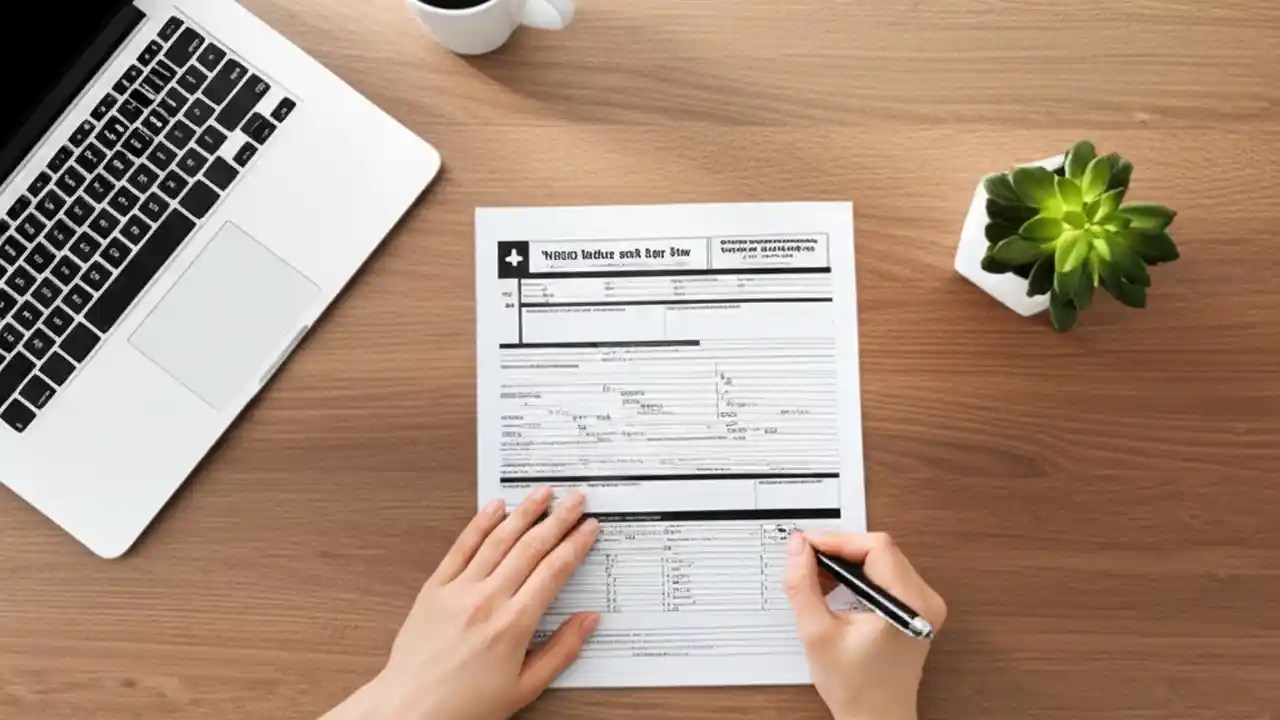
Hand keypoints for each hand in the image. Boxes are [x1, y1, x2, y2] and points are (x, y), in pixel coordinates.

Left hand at [322, 487, 599, 719]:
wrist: (411, 709)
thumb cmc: (465, 706)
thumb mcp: (525, 687)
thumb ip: (561, 650)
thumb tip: (588, 621)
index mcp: (513, 625)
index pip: (554, 570)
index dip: (575, 544)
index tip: (589, 529)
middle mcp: (487, 600)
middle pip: (531, 547)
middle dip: (558, 519)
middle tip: (575, 499)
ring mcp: (459, 590)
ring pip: (498, 539)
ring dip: (523, 512)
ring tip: (541, 492)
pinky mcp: (434, 588)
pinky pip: (460, 547)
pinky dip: (479, 524)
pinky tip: (494, 507)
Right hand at [784, 532, 947, 719]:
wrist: (876, 718)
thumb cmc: (858, 689)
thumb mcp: (818, 634)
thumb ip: (803, 586)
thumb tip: (798, 549)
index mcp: (911, 604)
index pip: (874, 547)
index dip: (835, 540)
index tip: (806, 545)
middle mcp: (924, 600)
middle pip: (878, 549)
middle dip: (838, 549)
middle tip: (806, 557)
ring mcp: (921, 603)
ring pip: (879, 558)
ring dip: (845, 560)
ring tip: (816, 572)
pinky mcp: (912, 607)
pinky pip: (883, 574)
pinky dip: (856, 573)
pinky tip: (833, 584)